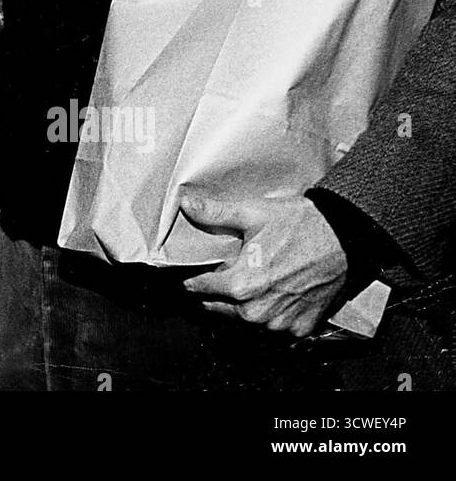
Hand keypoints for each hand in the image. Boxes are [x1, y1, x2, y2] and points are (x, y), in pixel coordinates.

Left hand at [179, 192, 348, 338]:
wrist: (345, 237)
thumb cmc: (300, 225)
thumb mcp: (251, 213)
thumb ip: (214, 213)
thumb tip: (187, 204)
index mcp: (242, 285)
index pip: (201, 290)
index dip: (193, 281)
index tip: (191, 278)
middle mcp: (259, 311)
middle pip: (220, 309)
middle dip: (215, 295)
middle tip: (217, 280)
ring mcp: (281, 323)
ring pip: (246, 322)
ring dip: (241, 308)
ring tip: (246, 286)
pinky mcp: (301, 328)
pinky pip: (275, 328)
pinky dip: (269, 315)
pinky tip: (271, 296)